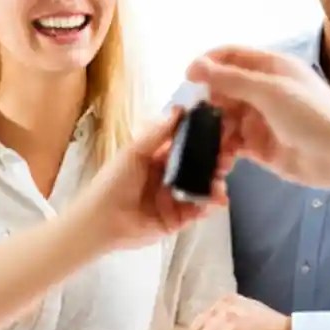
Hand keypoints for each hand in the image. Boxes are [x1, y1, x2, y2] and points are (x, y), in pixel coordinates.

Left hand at [69, 107, 235, 252]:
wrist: (101, 220)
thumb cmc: (113, 182)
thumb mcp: (134, 152)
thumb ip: (157, 133)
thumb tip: (179, 109)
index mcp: (158, 157)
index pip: (186, 144)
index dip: (204, 138)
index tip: (222, 131)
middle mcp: (169, 176)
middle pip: (199, 166)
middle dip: (216, 161)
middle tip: (228, 158)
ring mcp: (175, 198)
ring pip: (202, 188)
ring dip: (215, 183)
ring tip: (220, 182)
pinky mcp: (177, 219)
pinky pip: (198, 210)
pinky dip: (209, 204)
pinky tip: (215, 199)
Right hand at [186, 45, 329, 204]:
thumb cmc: (310, 115)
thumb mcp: (268, 90)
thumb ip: (230, 79)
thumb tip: (195, 66)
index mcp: (272, 67)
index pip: (231, 56)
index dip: (208, 64)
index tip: (188, 78)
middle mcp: (265, 90)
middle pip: (225, 89)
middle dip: (209, 102)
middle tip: (198, 118)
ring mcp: (262, 119)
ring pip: (226, 118)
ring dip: (214, 128)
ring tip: (208, 140)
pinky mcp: (261, 146)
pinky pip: (233, 143)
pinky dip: (223, 148)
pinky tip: (219, 157)